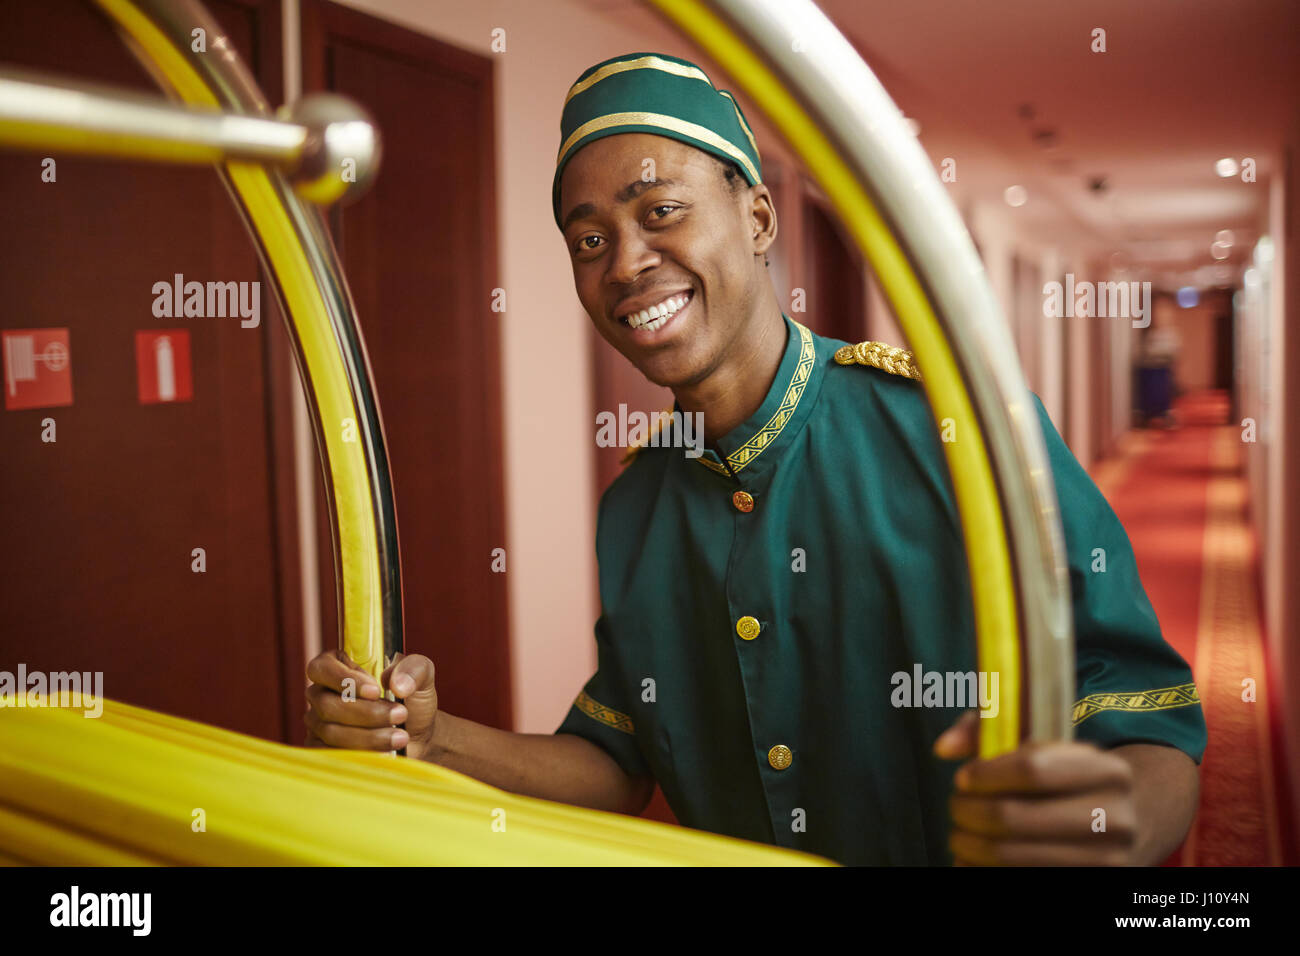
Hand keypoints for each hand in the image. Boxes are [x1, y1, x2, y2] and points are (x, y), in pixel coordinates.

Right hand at [304, 650, 438, 759]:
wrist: (418, 735)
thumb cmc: (412, 700)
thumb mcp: (421, 674)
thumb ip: (413, 668)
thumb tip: (396, 684)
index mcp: (339, 666)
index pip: (321, 668)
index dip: (344, 680)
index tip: (375, 691)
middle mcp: (323, 693)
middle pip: (327, 705)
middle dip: (367, 713)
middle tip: (400, 715)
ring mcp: (319, 724)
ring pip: (331, 732)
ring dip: (369, 736)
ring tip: (400, 737)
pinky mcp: (323, 750)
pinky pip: (332, 755)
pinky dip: (362, 754)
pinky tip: (385, 754)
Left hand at [934, 711, 1136, 864]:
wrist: (1129, 823)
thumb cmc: (1070, 779)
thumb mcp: (1046, 746)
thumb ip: (989, 731)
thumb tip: (944, 747)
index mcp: (1107, 772)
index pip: (1031, 769)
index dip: (985, 774)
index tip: (963, 778)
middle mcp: (1114, 819)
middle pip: (1011, 817)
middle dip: (967, 812)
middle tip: (957, 807)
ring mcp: (1104, 861)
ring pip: (1008, 856)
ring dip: (969, 844)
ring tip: (962, 832)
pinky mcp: (1088, 885)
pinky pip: (1017, 879)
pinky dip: (982, 869)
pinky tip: (973, 857)